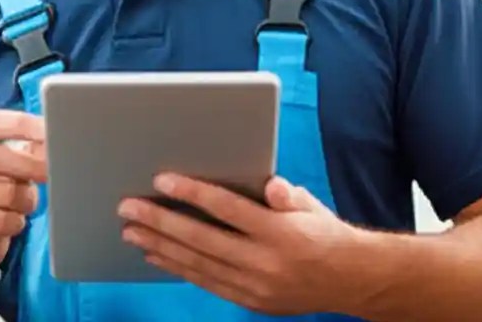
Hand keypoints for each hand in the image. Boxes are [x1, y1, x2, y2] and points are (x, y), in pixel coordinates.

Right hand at [0, 110, 46, 278]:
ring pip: (4, 193)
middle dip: (32, 165)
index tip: (52, 131)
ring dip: (26, 200)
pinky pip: (1, 221)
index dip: (24, 125)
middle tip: (53, 173)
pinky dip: (15, 223)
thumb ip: (24, 148)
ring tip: (23, 204)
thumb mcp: (1, 166)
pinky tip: (10, 222)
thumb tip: (54, 140)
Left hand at [118, 174, 360, 315]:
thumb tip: (269, 186)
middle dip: (160, 221)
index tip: (162, 179)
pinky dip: (178, 268)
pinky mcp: (251, 301)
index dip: (193, 192)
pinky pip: (206, 282)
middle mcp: (265, 262)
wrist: (353, 281)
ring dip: (160, 246)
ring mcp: (256, 286)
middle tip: (127, 206)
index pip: (228, 208)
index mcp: (280, 231)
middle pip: (202, 238)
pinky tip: (156, 255)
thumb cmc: (323, 232)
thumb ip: (286, 195)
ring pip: (197, 264)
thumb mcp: (309, 205)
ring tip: (131, 231)